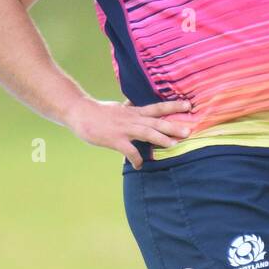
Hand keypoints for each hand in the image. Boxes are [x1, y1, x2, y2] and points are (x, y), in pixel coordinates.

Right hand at [63, 97, 193, 168]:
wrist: (79, 112)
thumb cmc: (99, 111)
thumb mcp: (119, 108)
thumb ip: (130, 108)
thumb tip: (135, 103)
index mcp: (134, 111)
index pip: (158, 107)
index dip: (173, 106)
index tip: (189, 105)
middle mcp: (132, 119)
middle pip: (156, 121)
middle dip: (173, 126)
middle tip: (188, 131)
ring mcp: (124, 129)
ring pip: (146, 133)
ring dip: (160, 139)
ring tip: (174, 145)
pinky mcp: (114, 139)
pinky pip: (128, 150)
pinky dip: (136, 158)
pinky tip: (140, 165)